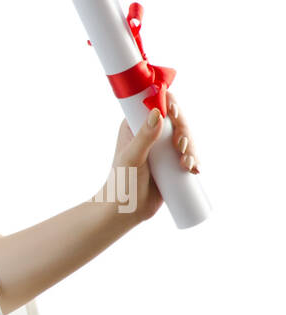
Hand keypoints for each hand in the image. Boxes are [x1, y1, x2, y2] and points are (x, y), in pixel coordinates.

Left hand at [95, 92, 199, 223]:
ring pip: (186, 137)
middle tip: (179, 147)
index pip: (157, 105)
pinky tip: (193, 169)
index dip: (170, 106)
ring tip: (185, 165)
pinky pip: (189, 155)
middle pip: (177, 120)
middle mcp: (150, 133)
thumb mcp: (132, 158)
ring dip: (190, 148)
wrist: (125, 209)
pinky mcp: (172, 162)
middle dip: (184, 132)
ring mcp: (163, 148)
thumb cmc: (121, 183)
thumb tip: (158, 113)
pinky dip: (194, 160)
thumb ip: (144, 137)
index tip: (174, 116)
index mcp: (135, 125)